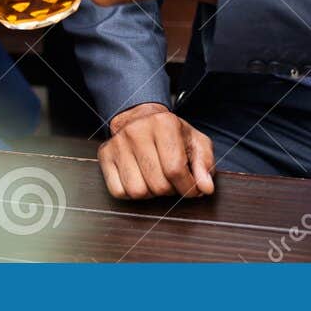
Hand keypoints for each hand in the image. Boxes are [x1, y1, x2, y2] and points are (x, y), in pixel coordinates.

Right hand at [99, 102, 214, 198]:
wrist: (139, 117)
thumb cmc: (171, 133)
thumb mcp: (195, 142)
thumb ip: (205, 164)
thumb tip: (205, 188)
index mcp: (163, 123)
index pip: (176, 169)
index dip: (188, 187)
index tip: (192, 188)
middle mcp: (137, 130)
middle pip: (158, 184)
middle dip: (170, 190)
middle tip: (172, 181)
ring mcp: (118, 143)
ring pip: (137, 191)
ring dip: (151, 193)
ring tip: (155, 179)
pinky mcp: (105, 155)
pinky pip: (118, 191)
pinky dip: (131, 193)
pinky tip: (139, 179)